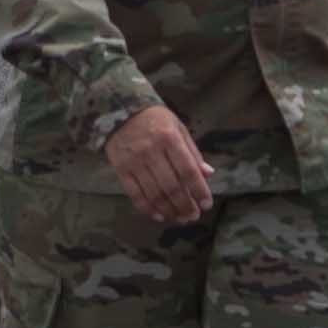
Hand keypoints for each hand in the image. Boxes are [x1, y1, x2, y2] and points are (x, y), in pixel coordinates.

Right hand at [105, 102, 215, 225]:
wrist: (119, 109)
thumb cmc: (155, 119)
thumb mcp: (178, 128)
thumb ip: (193, 152)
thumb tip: (208, 174)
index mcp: (170, 138)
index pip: (188, 170)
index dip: (199, 190)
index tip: (206, 204)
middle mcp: (152, 151)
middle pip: (172, 186)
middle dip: (185, 205)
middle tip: (193, 216)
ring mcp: (134, 161)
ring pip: (154, 194)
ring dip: (169, 210)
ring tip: (179, 218)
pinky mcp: (121, 169)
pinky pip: (135, 194)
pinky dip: (148, 208)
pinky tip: (159, 216)